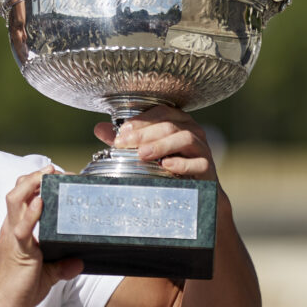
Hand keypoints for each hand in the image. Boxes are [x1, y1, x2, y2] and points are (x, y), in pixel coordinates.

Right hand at [0, 165, 83, 306]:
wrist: (0, 305)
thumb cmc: (19, 287)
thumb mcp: (45, 273)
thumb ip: (61, 266)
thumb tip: (79, 262)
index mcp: (17, 228)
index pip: (23, 196)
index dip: (36, 181)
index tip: (55, 174)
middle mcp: (12, 227)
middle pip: (17, 191)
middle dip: (35, 176)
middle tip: (55, 170)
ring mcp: (13, 236)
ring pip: (15, 200)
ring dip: (31, 184)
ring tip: (47, 175)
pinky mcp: (18, 249)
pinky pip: (23, 227)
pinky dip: (31, 214)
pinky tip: (40, 201)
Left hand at [93, 105, 217, 180]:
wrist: (196, 194)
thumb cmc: (169, 167)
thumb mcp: (146, 151)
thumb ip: (126, 140)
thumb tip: (99, 128)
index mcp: (178, 122)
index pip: (161, 112)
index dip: (140, 120)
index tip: (121, 132)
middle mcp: (192, 131)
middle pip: (169, 125)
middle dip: (144, 133)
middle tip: (123, 143)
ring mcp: (202, 149)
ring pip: (185, 138)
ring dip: (161, 145)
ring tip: (142, 154)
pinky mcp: (208, 168)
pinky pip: (199, 162)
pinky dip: (181, 163)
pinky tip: (166, 165)